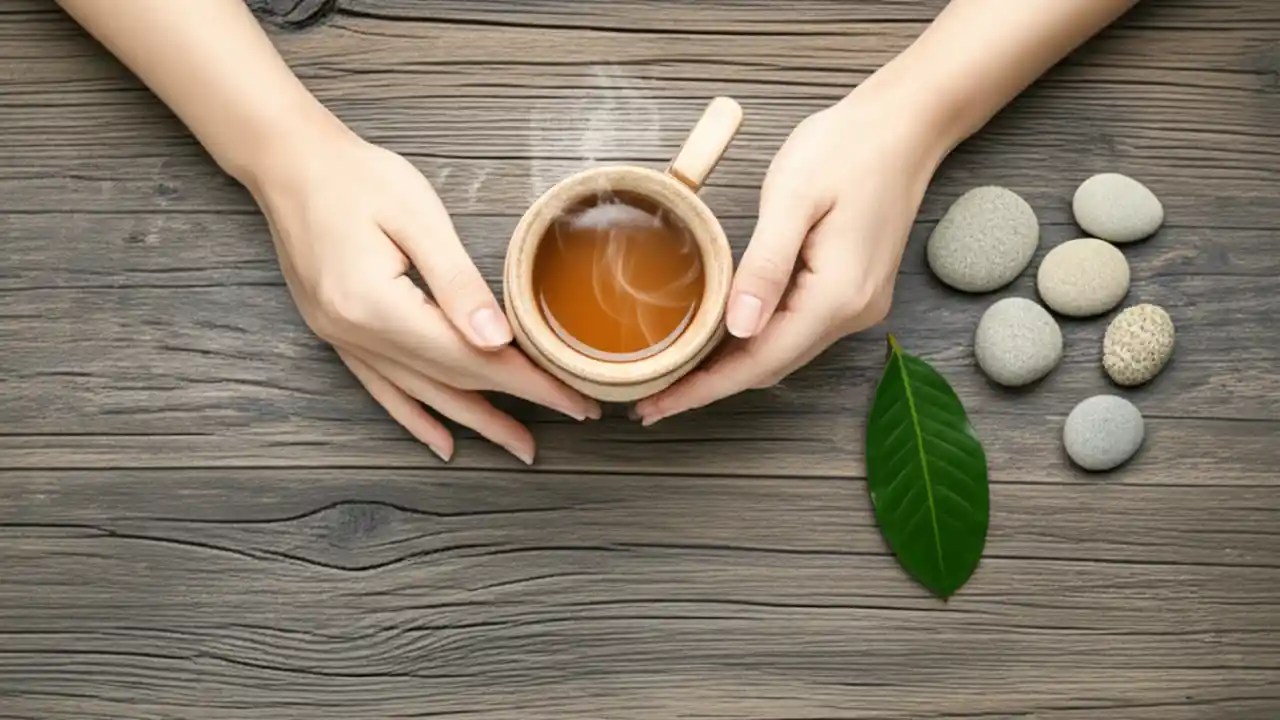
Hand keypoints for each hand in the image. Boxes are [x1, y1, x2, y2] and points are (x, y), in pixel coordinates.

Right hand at [246, 125, 600, 462]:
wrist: (288, 161)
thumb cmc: (356, 176)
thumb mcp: (417, 218)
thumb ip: (458, 284)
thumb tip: (498, 339)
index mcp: (376, 305)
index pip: (468, 357)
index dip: (525, 381)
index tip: (571, 398)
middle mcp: (354, 334)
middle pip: (449, 381)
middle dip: (512, 403)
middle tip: (570, 416)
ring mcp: (340, 338)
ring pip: (420, 394)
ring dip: (472, 421)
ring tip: (517, 444)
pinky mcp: (336, 332)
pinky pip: (383, 388)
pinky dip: (416, 417)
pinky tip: (442, 441)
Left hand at [636, 88, 946, 424]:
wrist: (904, 125)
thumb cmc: (848, 147)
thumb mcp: (794, 198)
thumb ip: (765, 265)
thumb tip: (738, 327)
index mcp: (838, 294)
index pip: (760, 361)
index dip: (705, 388)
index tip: (657, 406)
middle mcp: (854, 312)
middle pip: (771, 366)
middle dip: (711, 386)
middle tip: (652, 396)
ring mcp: (857, 304)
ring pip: (783, 351)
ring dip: (733, 366)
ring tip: (677, 371)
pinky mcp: (853, 291)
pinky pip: (796, 329)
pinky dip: (756, 340)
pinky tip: (723, 336)